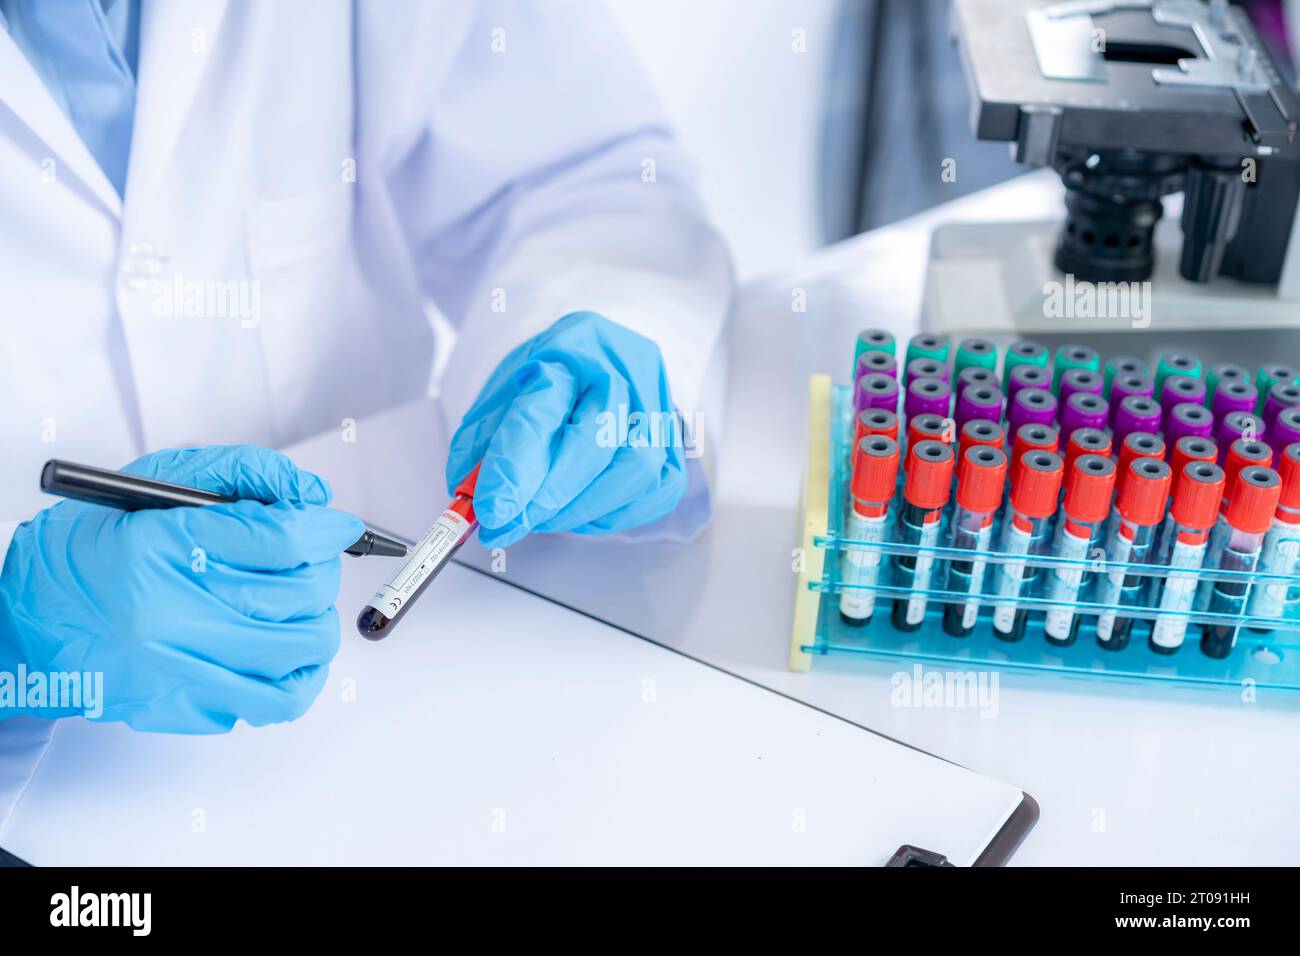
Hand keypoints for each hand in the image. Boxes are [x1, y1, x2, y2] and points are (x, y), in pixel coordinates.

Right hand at [0, 445, 364, 732]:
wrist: (31, 621)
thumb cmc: (94, 548)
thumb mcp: (158, 486)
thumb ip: (241, 474)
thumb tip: (313, 498)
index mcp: (161, 547)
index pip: (281, 539)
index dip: (325, 528)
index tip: (338, 524)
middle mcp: (171, 615)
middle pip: (302, 594)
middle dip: (322, 572)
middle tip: (311, 562)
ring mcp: (181, 669)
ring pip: (302, 651)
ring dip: (318, 622)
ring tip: (300, 606)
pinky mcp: (188, 707)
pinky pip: (278, 700)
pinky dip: (299, 674)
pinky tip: (287, 651)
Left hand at [446, 312, 688, 546]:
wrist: (601, 357)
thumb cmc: (551, 374)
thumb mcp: (502, 393)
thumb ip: (481, 444)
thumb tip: (469, 500)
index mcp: (571, 345)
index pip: (542, 410)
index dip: (514, 468)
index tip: (490, 510)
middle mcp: (624, 368)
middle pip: (597, 440)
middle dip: (548, 495)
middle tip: (509, 524)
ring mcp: (659, 404)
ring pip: (636, 469)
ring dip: (581, 508)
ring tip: (543, 518)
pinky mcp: (677, 440)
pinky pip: (655, 491)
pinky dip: (612, 513)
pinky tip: (582, 510)